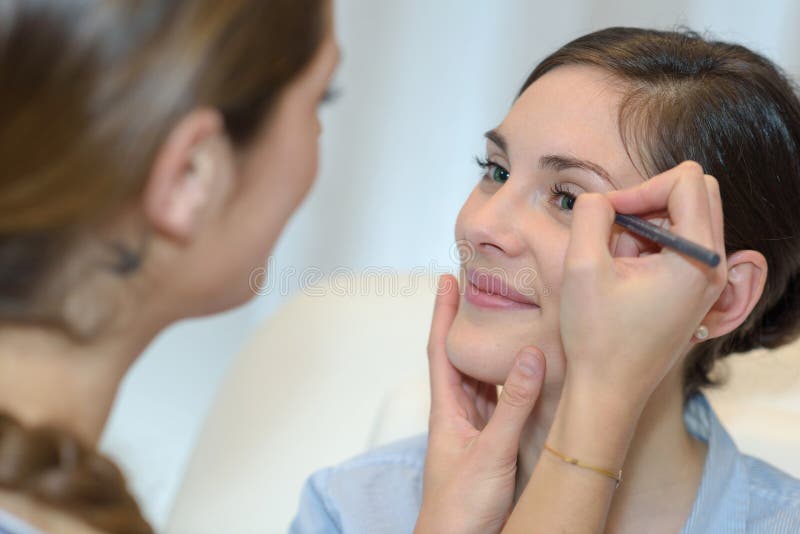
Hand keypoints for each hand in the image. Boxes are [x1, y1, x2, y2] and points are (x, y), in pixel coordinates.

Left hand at [414, 274, 545, 533]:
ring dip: (491, 350)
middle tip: (485, 289)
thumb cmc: (461, 507)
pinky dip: (510, 382)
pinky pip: (500, 403)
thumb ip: (513, 406)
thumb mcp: (491, 452)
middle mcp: (458, 413)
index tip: (447, 278)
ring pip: (482, 379)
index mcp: (447, 409)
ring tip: (507, 319)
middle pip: (462, 357)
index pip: (440, 349)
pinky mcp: (490, 445)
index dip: (443, 313)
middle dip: (470, 323)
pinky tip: (525, 374)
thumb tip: (529, 354)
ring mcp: (474, 429)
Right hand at [560, 160, 727, 410]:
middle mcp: (715, 267)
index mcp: (698, 258)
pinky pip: (677, 246)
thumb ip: (591, 215)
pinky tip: (622, 274)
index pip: (688, 180)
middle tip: (612, 231)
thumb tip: (600, 199)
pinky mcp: (695, 290)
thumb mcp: (582, 266)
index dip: (641, 187)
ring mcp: (708, 280)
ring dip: (644, 227)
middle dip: (647, 202)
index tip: (610, 215)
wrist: (608, 391)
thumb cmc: (597, 337)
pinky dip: (648, 247)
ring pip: (683, 219)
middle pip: (694, 194)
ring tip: (614, 262)